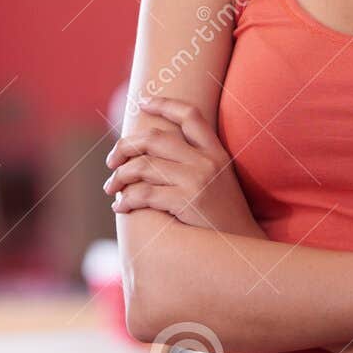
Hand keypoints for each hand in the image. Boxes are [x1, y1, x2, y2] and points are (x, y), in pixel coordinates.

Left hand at [104, 95, 263, 238]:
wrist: (242, 250)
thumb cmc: (222, 219)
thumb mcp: (218, 182)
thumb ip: (194, 163)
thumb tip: (150, 154)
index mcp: (216, 152)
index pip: (190, 115)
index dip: (164, 104)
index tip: (142, 102)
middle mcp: (207, 161)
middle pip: (155, 138)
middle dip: (125, 146)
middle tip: (111, 161)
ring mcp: (197, 180)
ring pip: (143, 165)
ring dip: (119, 176)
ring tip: (110, 188)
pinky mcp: (187, 202)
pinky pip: (144, 193)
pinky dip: (126, 199)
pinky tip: (120, 207)